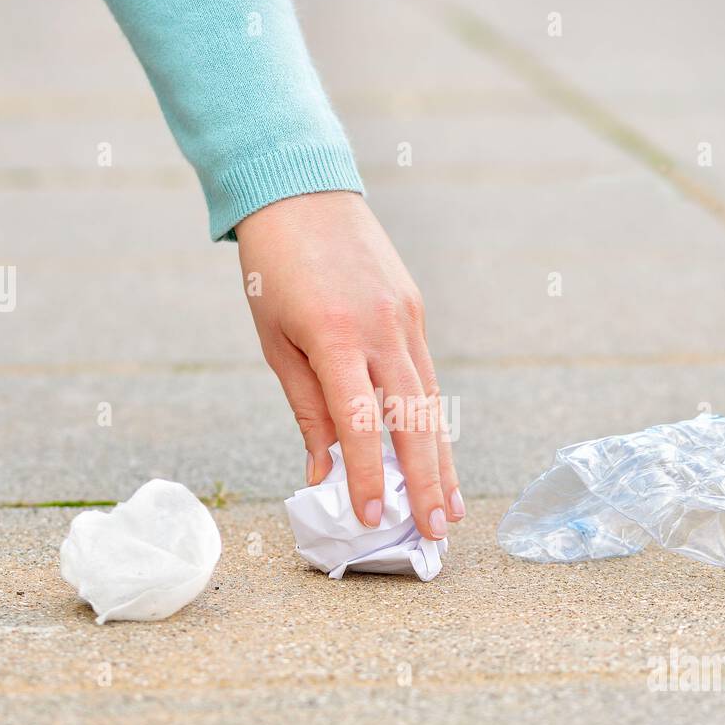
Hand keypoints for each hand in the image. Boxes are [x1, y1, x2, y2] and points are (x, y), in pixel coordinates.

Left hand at [236, 191, 462, 540]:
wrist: (301, 192)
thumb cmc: (274, 272)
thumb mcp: (276, 343)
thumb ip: (307, 409)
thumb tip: (323, 474)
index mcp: (336, 337)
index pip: (359, 423)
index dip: (369, 476)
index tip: (374, 519)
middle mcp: (381, 329)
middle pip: (414, 419)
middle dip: (427, 482)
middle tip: (438, 532)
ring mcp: (405, 318)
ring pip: (432, 402)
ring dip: (442, 460)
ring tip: (450, 508)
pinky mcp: (414, 311)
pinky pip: (426, 377)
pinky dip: (434, 421)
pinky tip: (438, 456)